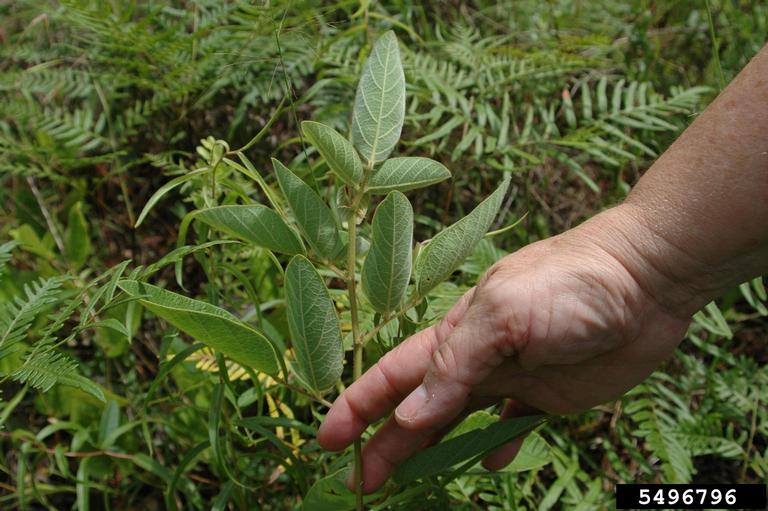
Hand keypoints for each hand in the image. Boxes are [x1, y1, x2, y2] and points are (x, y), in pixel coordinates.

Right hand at [318, 205, 697, 492]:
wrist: (647, 279)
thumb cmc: (570, 283)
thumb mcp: (503, 315)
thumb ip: (455, 365)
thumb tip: (408, 417)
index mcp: (457, 332)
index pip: (394, 375)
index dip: (358, 406)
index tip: (328, 439)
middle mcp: (476, 357)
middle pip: (418, 407)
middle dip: (384, 442)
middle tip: (360, 484)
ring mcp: (511, 377)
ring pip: (457, 421)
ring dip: (429, 450)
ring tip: (405, 483)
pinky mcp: (547, 395)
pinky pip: (510, 424)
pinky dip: (496, 443)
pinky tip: (491, 460)